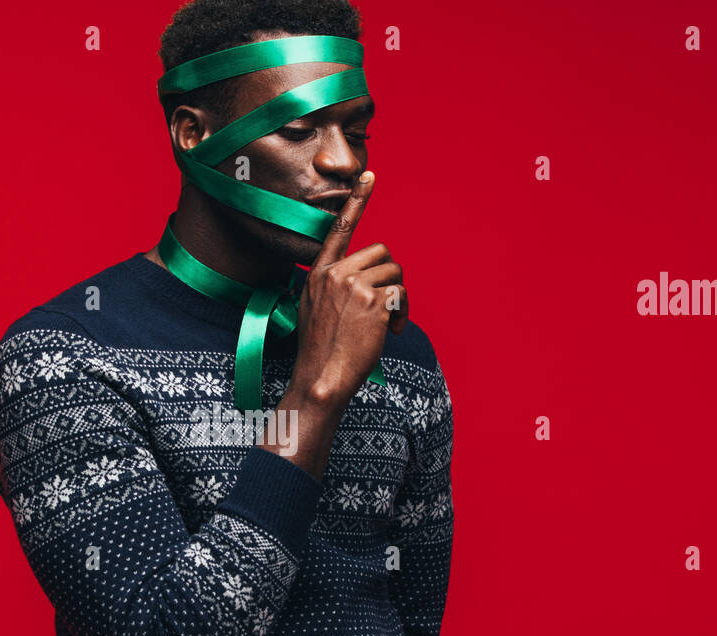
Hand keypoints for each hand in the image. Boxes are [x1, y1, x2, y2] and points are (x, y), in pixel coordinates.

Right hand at [291, 170, 407, 407]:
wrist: (321, 379)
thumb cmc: (320, 352)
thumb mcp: (314, 311)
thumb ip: (332, 289)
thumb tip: (364, 282)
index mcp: (318, 274)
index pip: (340, 229)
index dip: (357, 200)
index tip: (369, 174)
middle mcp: (335, 274)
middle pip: (381, 253)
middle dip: (391, 277)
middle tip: (387, 306)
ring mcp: (354, 286)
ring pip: (395, 273)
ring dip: (398, 298)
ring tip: (386, 325)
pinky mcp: (374, 301)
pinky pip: (402, 295)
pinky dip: (402, 315)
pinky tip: (389, 332)